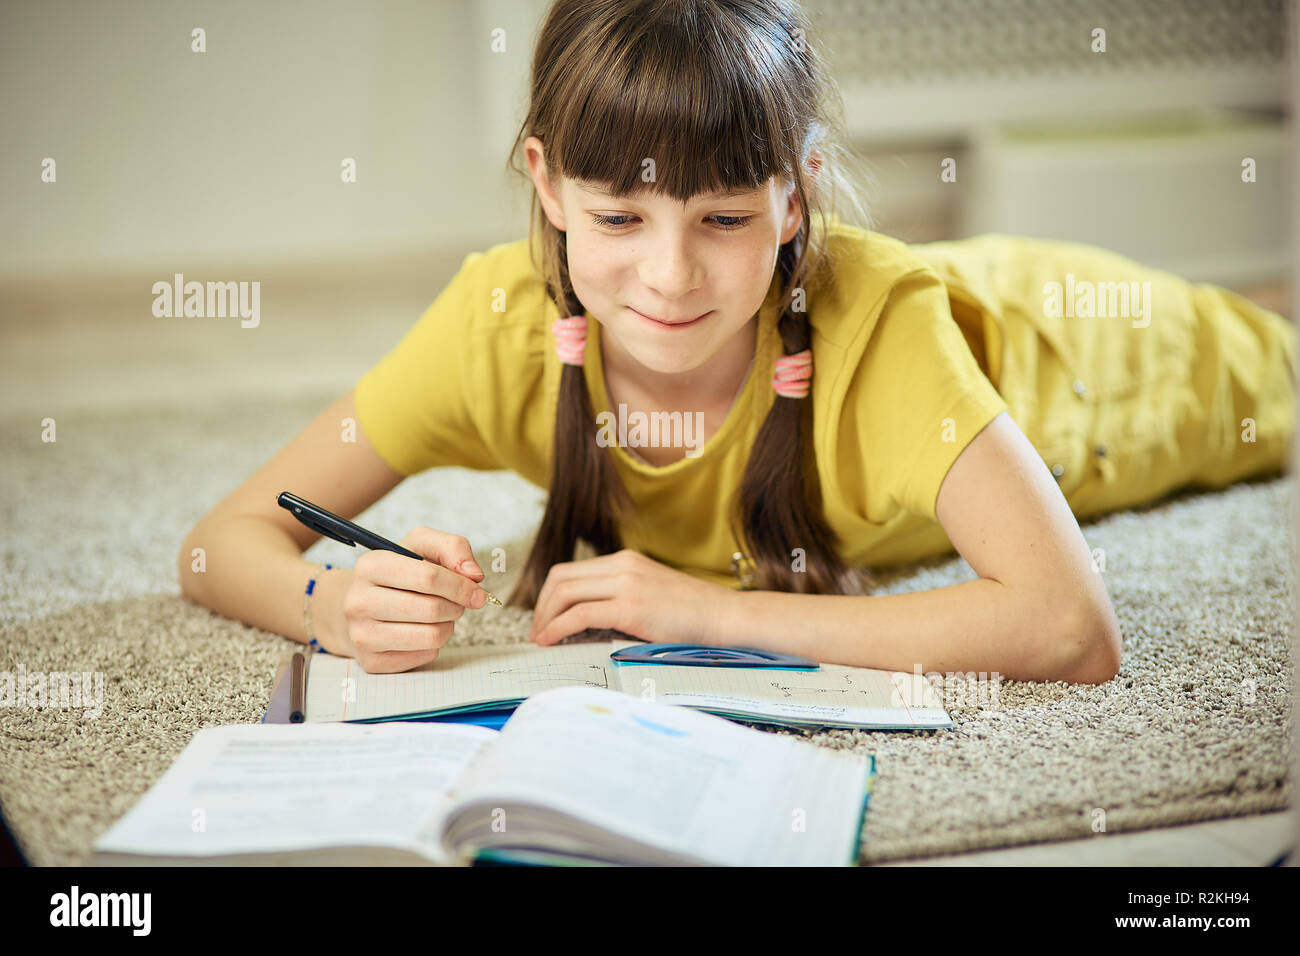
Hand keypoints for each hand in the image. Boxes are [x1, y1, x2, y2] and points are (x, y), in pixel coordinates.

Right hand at [337, 527, 487, 672]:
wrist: (361, 604)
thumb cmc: (398, 573)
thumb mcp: (421, 546)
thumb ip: (453, 548)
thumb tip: (473, 575)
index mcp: (371, 566)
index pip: (429, 577)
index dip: (461, 585)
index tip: (476, 591)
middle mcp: (359, 600)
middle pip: (432, 609)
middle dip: (455, 606)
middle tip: (455, 603)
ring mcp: (362, 634)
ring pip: (431, 636)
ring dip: (448, 626)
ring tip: (439, 616)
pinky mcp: (372, 661)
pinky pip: (424, 655)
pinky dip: (434, 644)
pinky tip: (422, 631)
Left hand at [526, 548, 736, 646]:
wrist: (725, 618)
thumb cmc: (693, 616)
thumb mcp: (652, 597)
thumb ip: (622, 599)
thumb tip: (586, 623)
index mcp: (626, 562)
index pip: (571, 571)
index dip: (549, 596)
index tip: (544, 619)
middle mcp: (623, 566)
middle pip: (561, 578)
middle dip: (541, 606)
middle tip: (536, 631)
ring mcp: (627, 583)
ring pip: (565, 592)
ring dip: (546, 617)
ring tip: (541, 639)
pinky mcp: (631, 606)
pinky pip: (580, 613)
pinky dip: (558, 627)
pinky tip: (552, 641)